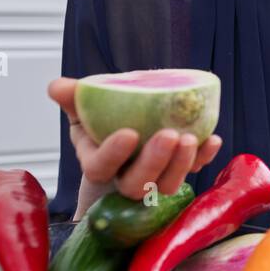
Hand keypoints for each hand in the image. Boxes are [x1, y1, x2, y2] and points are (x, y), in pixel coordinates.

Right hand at [48, 77, 222, 199]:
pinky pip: (193, 171)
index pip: (100, 168)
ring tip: (192, 138)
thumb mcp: (82, 112)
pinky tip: (213, 140)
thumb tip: (56, 86)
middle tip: (170, 135)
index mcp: (97, 163)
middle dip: (155, 162)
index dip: (113, 155)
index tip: (129, 133)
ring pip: (166, 184)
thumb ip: (72, 99)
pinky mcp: (177, 173)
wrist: (124, 138)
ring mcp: (153, 181)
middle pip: (137, 184)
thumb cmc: (100, 125)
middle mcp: (125, 179)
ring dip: (181, 163)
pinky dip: (204, 158)